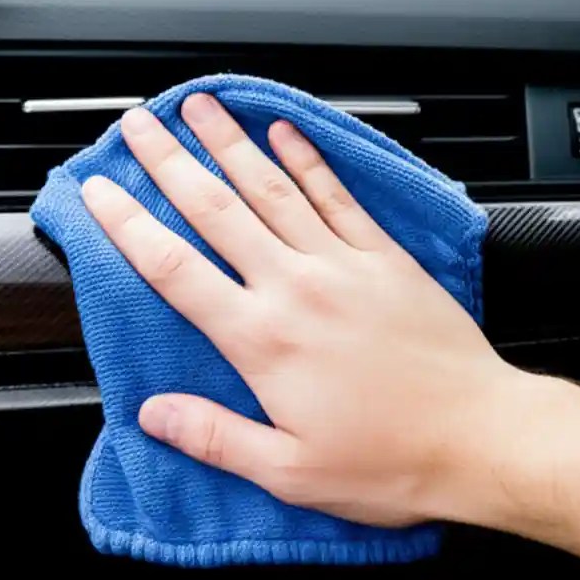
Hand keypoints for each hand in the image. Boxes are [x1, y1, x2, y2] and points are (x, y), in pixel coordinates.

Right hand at [80, 93, 521, 526]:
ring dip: (231, 144)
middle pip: (217, 210)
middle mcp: (297, 288)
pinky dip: (309, 160)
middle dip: (170, 162)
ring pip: (273, 189)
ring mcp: (344, 265)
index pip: (175, 269)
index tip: (99, 191)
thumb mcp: (290, 472)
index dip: (129, 225)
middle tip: (137, 125)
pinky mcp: (386, 258)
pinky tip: (287, 133)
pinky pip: (338, 196)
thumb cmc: (391, 460)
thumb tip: (154, 414)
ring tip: (199, 107)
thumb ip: (215, 436)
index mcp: (263, 339)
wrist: (479, 436)